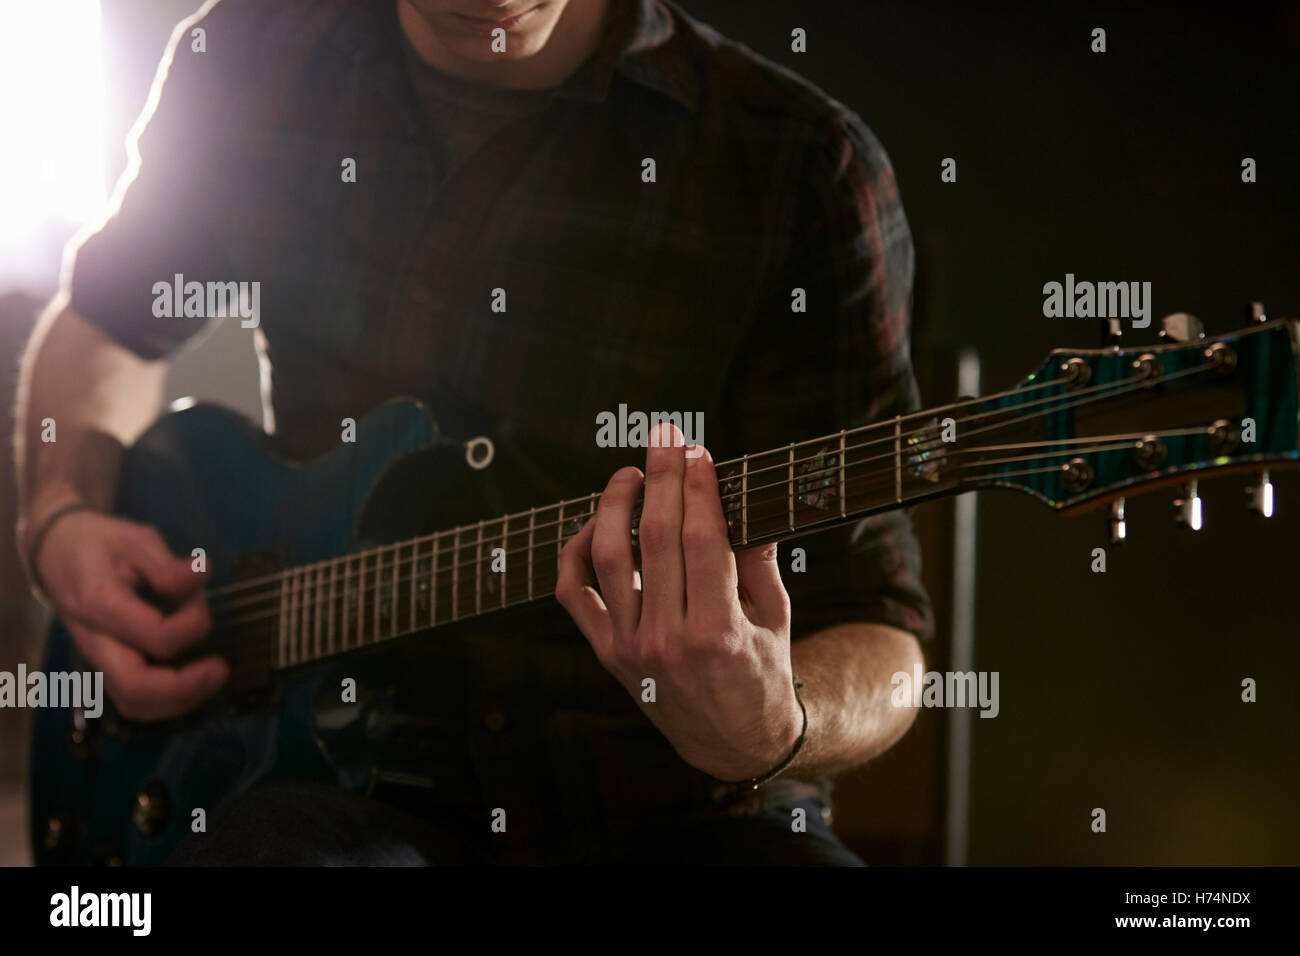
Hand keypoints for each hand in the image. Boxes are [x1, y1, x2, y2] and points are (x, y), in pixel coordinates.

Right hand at [33, 508, 225, 720]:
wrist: (57, 553)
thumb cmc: (99, 544)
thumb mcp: (135, 539)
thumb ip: (168, 565)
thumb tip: (204, 573)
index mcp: (100, 604)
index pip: (154, 637)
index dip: (191, 624)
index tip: (200, 596)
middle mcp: (95, 641)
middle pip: (134, 688)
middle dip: (185, 688)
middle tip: (222, 669)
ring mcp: (97, 659)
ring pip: (132, 703)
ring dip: (179, 701)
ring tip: (212, 677)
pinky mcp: (105, 666)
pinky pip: (132, 698)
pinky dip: (166, 700)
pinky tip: (193, 682)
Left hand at [556, 424, 802, 781]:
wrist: (734, 744)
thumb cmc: (763, 673)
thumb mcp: (777, 618)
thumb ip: (760, 560)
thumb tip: (750, 502)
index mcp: (719, 632)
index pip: (702, 538)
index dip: (698, 486)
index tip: (698, 451)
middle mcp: (669, 640)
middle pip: (655, 537)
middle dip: (660, 477)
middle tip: (665, 438)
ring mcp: (631, 649)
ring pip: (606, 558)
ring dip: (614, 505)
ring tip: (630, 474)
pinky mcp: (608, 655)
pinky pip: (574, 594)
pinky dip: (574, 553)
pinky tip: (594, 523)